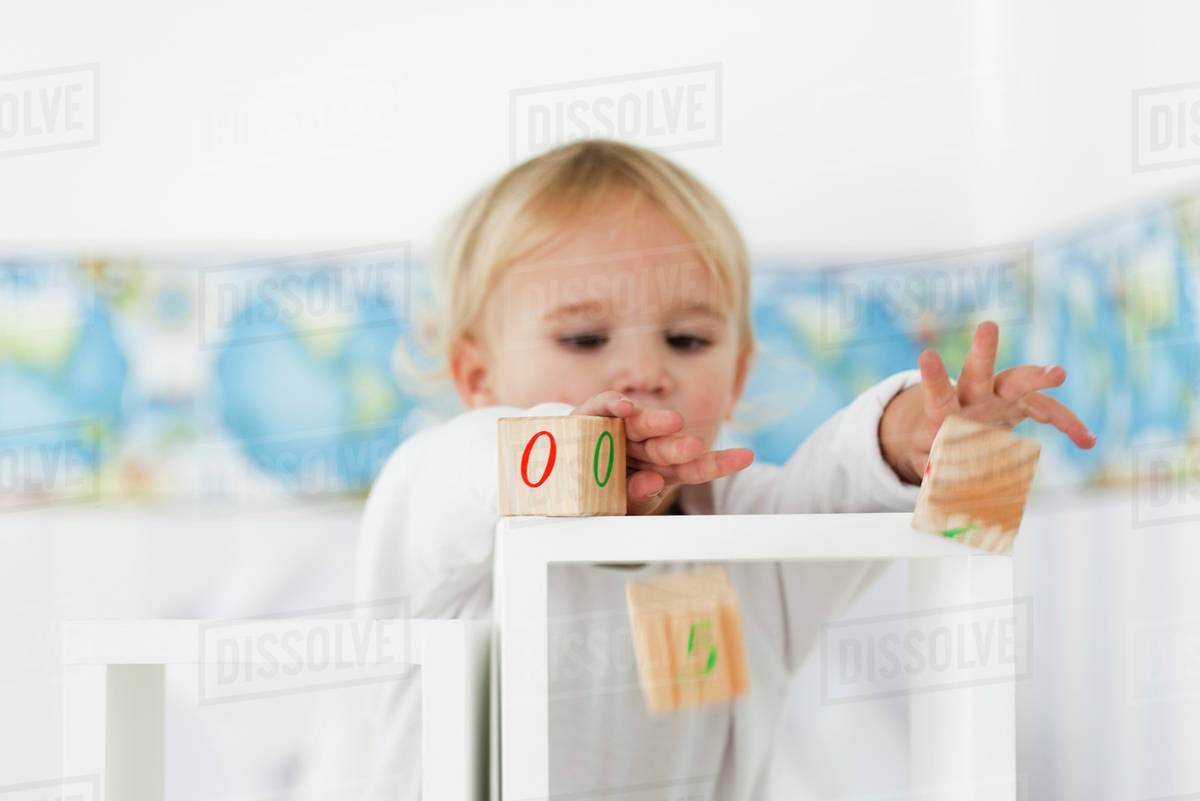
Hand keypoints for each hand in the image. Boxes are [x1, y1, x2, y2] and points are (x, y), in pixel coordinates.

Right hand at [571, 391, 754, 514]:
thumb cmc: (593, 497)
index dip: (718, 462)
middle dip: (680, 448)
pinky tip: (626, 407)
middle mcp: (643, 445)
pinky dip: (612, 404)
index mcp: (658, 468)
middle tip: (694, 449)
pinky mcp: (590, 417)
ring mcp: (618, 429)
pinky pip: (602, 407)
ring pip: (639, 424)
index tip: (745, 457)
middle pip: (666, 446)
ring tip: (671, 424)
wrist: (554, 483)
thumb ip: (637, 499)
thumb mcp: (619, 509)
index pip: (692, 467)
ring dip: (654, 423)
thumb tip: (652, 483)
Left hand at [879, 320, 1096, 484]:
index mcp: (943, 410)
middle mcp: (971, 396)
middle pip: (976, 372)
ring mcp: (997, 397)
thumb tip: (928, 498)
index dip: (934, 377)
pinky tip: (1086, 440)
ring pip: (1015, 380)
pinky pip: (1047, 411)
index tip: (927, 355)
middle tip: (987, 327)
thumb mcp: (927, 459)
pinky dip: (1066, 423)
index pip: (938, 394)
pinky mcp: (1019, 405)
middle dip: (983, 350)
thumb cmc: (934, 446)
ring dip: (1036, 375)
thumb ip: (929, 471)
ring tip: (1059, 373)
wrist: (949, 431)